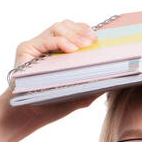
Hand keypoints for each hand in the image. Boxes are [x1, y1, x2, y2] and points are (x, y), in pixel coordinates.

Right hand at [0, 19, 103, 133]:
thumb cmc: (52, 105)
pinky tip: (71, 49)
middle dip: (81, 31)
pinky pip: (45, 40)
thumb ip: (94, 85)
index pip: (74, 31)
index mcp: (60, 51)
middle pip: (65, 25)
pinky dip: (60, 42)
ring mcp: (36, 45)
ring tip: (83, 46)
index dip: (86, 31)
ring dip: (72, 35)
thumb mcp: (80, 95)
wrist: (29, 115)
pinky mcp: (25, 48)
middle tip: (92, 40)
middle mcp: (47, 44)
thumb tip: (116, 78)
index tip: (98, 38)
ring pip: (56, 28)